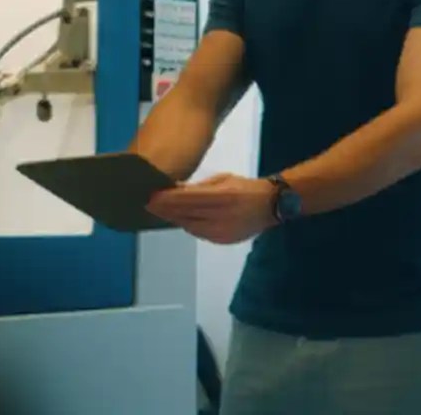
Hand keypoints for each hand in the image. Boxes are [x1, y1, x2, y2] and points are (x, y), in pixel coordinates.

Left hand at [146, 173, 276, 243]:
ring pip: (188, 225)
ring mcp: (220, 230)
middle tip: (147, 204)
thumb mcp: (224, 179)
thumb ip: (200, 187)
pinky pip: (198, 233)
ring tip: (161, 212)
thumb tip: (175, 189)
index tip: (150, 196)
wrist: (272, 206)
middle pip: (183, 213)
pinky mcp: (222, 240)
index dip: (166, 198)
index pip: (185, 198)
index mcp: (221, 195)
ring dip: (174, 218)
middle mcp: (220, 215)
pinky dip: (188, 225)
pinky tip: (181, 220)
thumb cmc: (247, 187)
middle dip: (164, 209)